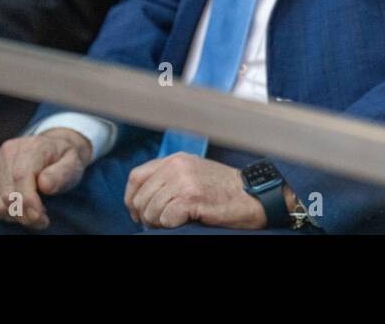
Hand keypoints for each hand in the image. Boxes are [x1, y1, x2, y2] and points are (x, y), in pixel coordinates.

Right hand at [0, 129, 91, 228]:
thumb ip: (62, 174)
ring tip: (33, 214)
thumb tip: (45, 185)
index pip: (21, 176)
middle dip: (24, 214)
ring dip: (14, 215)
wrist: (53, 148)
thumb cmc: (64, 159)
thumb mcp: (73, 164)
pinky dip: (5, 212)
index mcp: (31, 147)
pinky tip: (21, 210)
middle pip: (8, 192)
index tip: (41, 218)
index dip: (28, 202)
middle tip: (41, 220)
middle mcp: (9, 152)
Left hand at [124, 152, 271, 229]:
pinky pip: (166, 219)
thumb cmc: (225, 189)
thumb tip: (144, 196)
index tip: (138, 212)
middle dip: (146, 216)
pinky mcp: (191, 198)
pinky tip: (186, 220)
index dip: (132, 198)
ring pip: (151, 211)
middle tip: (161, 221)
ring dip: (160, 222)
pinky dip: (173, 225)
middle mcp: (177, 166)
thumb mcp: (193, 173)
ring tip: (177, 220)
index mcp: (175, 159)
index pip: (136, 176)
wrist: (252, 195)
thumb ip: (169, 177)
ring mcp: (184, 181)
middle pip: (141, 197)